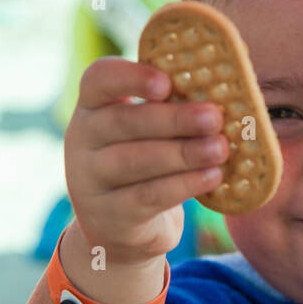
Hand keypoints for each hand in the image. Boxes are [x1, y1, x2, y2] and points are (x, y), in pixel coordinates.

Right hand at [63, 57, 227, 265]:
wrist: (119, 226)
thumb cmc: (142, 160)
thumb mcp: (143, 131)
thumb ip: (167, 108)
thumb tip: (219, 94)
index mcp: (92, 105)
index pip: (99, 80)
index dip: (131, 77)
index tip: (167, 83)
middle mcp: (82, 139)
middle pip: (123, 122)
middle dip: (174, 119)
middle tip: (214, 117)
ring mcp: (90, 179)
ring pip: (136, 161)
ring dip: (183, 154)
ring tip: (220, 149)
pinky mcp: (109, 214)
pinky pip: (148, 196)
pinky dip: (184, 185)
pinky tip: (212, 176)